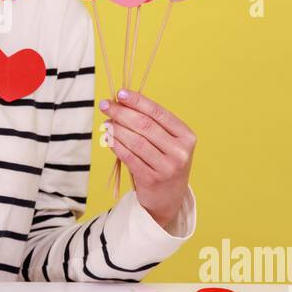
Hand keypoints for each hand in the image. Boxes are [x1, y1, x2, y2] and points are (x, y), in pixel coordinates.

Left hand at [99, 88, 195, 230]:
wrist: (168, 198)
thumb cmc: (165, 162)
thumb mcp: (168, 143)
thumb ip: (152, 124)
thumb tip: (122, 102)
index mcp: (186, 136)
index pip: (159, 113)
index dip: (138, 101)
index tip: (120, 93)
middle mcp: (180, 151)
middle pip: (145, 125)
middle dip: (122, 112)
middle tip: (105, 105)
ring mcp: (167, 167)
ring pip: (135, 141)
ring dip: (116, 128)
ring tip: (106, 122)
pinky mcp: (152, 179)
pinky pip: (129, 157)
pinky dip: (116, 145)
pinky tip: (108, 137)